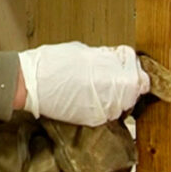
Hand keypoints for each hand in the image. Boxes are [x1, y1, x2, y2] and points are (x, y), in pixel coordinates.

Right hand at [17, 42, 149, 125]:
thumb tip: (117, 60)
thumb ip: (106, 58)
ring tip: (102, 82)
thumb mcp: (84, 52)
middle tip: (115, 71)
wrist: (30, 84)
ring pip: (123, 104)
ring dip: (118, 93)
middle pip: (135, 92)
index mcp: (113, 77)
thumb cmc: (52, 62)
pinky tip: (92, 92)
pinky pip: (108, 112)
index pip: (140, 77)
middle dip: (127, 81)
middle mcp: (111, 98)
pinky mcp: (91, 120)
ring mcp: (102, 111)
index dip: (133, 67)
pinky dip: (105, 102)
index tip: (126, 62)